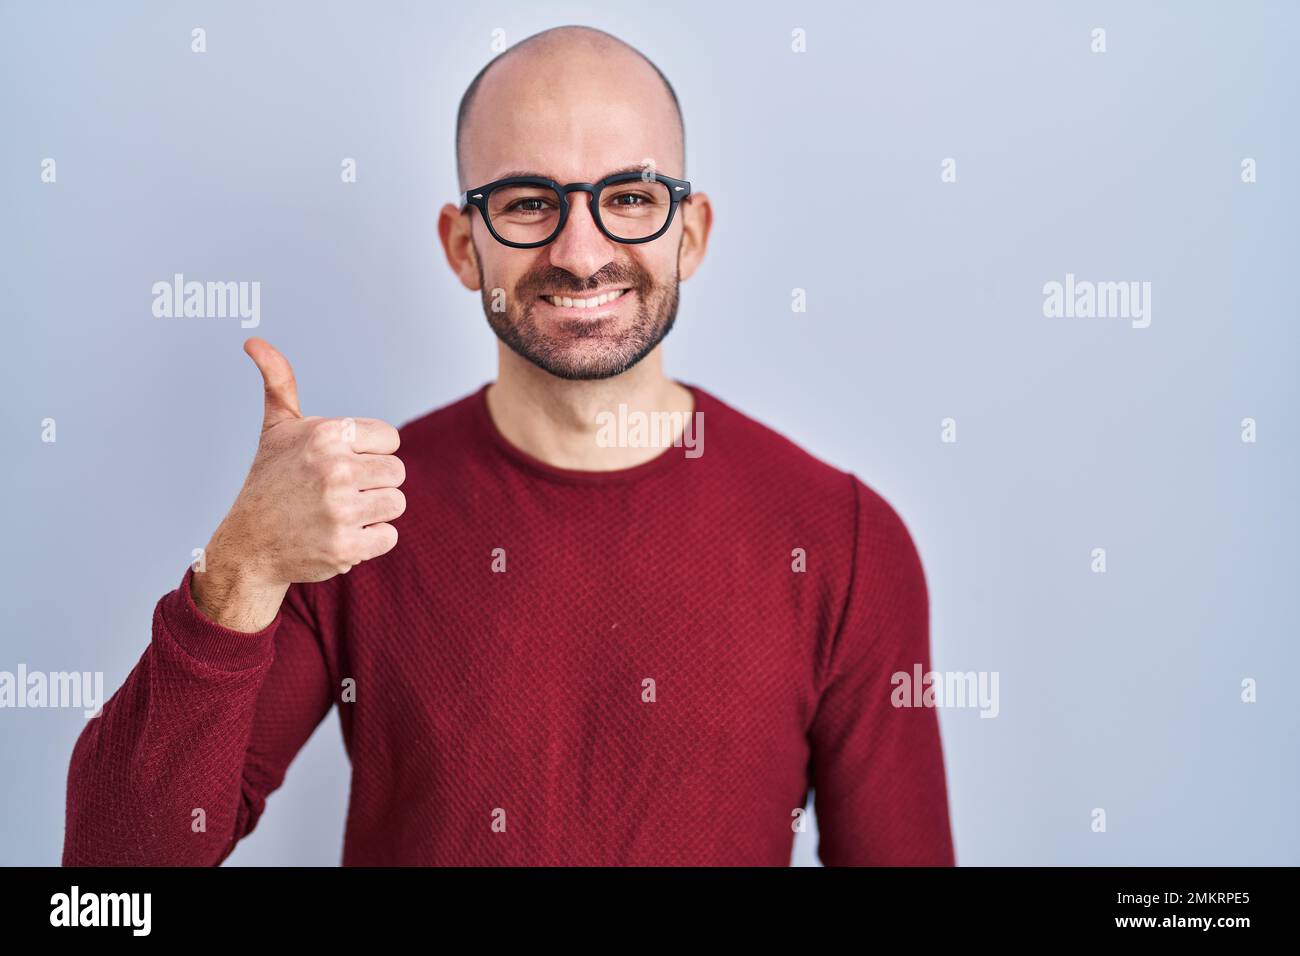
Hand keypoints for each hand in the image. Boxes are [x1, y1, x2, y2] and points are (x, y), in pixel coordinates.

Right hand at [191, 338, 405, 630]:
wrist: (249, 546)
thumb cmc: (270, 480)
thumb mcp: (276, 429)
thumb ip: (279, 382)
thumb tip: (253, 341)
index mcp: (327, 434)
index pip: (390, 440)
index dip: (370, 453)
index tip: (342, 463)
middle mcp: (334, 470)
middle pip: (397, 472)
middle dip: (373, 483)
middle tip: (339, 492)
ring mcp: (340, 511)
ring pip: (397, 503)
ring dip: (374, 512)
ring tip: (339, 512)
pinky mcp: (346, 547)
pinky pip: (389, 537)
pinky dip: (371, 540)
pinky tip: (339, 534)